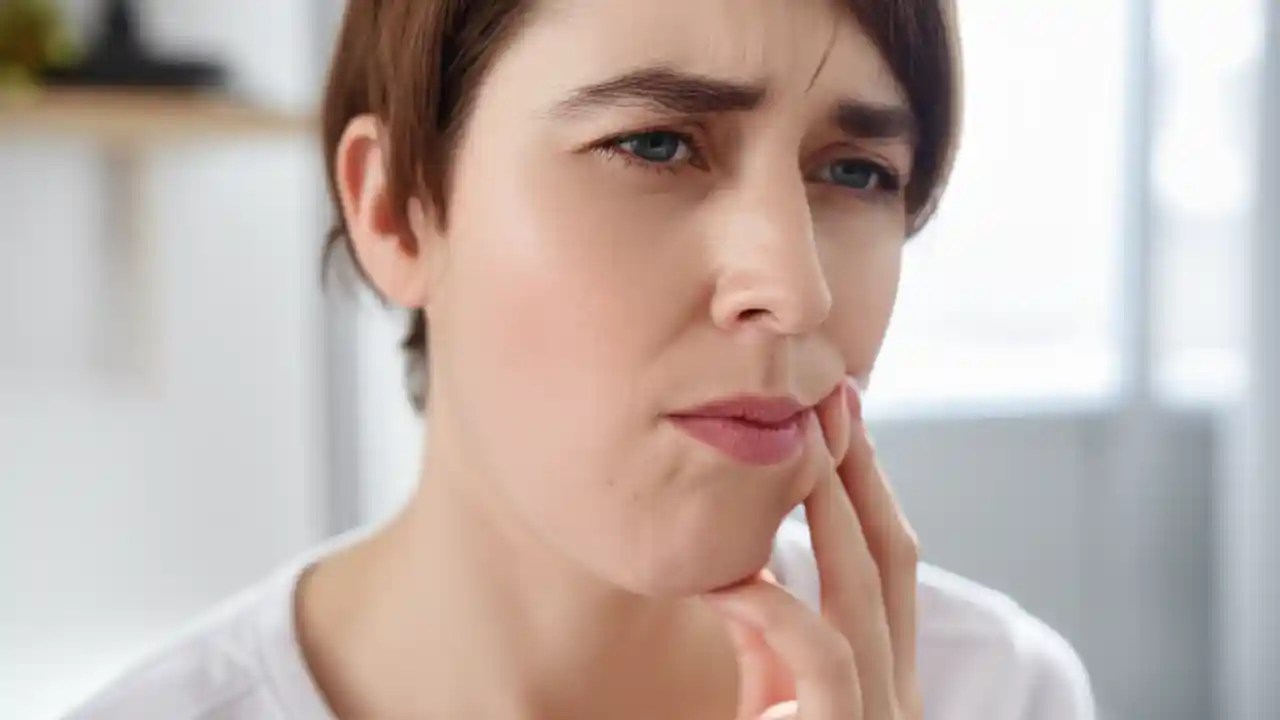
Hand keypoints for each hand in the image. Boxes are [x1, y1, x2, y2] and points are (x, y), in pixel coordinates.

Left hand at [701, 378, 921, 719]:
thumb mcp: (764, 691)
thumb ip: (767, 633)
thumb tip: (746, 558)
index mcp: (881, 675)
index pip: (888, 562)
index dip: (867, 484)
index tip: (836, 418)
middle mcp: (895, 694)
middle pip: (892, 560)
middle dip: (861, 473)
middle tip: (830, 396)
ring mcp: (878, 719)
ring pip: (868, 596)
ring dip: (831, 512)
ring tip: (797, 446)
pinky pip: (823, 662)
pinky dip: (777, 607)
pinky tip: (731, 573)